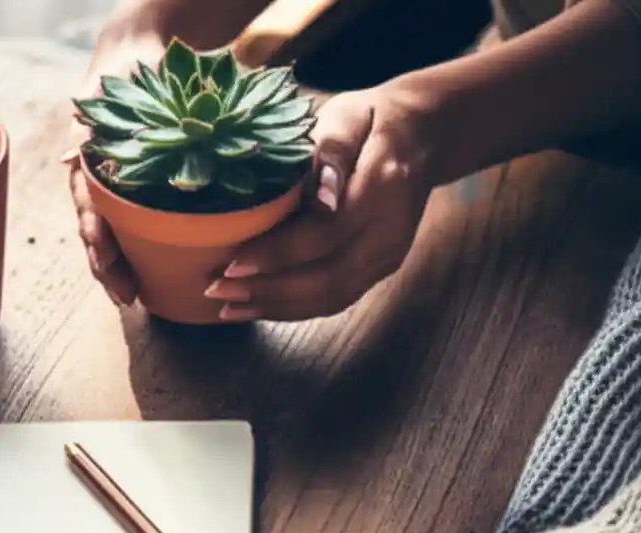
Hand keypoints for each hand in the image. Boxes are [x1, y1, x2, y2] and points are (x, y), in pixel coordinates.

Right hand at [64, 22, 166, 305]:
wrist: (131, 58)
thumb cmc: (122, 76)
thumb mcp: (108, 95)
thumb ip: (93, 119)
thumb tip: (69, 160)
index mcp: (86, 163)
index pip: (88, 211)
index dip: (98, 242)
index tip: (111, 267)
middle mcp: (91, 180)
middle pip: (94, 233)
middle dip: (107, 268)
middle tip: (126, 297)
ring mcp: (106, 188)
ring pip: (106, 235)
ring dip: (115, 268)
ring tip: (131, 296)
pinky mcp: (125, 191)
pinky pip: (125, 227)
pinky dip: (131, 253)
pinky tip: (146, 276)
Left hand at [204, 84, 439, 320]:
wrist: (423, 137)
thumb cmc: (372, 121)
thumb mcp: (349, 116)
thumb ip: (331, 151)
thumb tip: (321, 197)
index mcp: (382, 186)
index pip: (325, 233)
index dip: (277, 253)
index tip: (232, 261)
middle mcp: (391, 231)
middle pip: (328, 277)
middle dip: (268, 291)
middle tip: (217, 291)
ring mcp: (389, 255)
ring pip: (332, 297)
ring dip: (277, 308)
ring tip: (229, 307)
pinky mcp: (381, 269)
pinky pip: (337, 298)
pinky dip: (294, 308)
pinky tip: (257, 307)